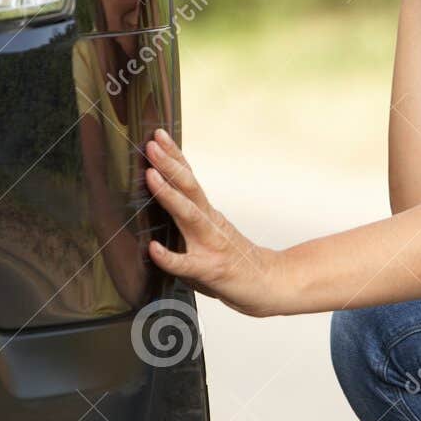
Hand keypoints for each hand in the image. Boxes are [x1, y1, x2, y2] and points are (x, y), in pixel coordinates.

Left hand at [142, 128, 291, 317]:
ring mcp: (210, 245)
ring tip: (151, 176)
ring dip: (168, 195)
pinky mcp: (209, 270)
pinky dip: (169, 257)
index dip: (174, 157)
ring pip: (188, 215)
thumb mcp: (209, 235)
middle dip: (169, 165)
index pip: (188, 180)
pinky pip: (186, 264)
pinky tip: (154, 249)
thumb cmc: (233, 262)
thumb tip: (153, 213)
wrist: (269, 283)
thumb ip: (186, 224)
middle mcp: (209, 223)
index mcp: (207, 214)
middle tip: (151, 144)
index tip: (159, 136)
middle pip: (189, 188)